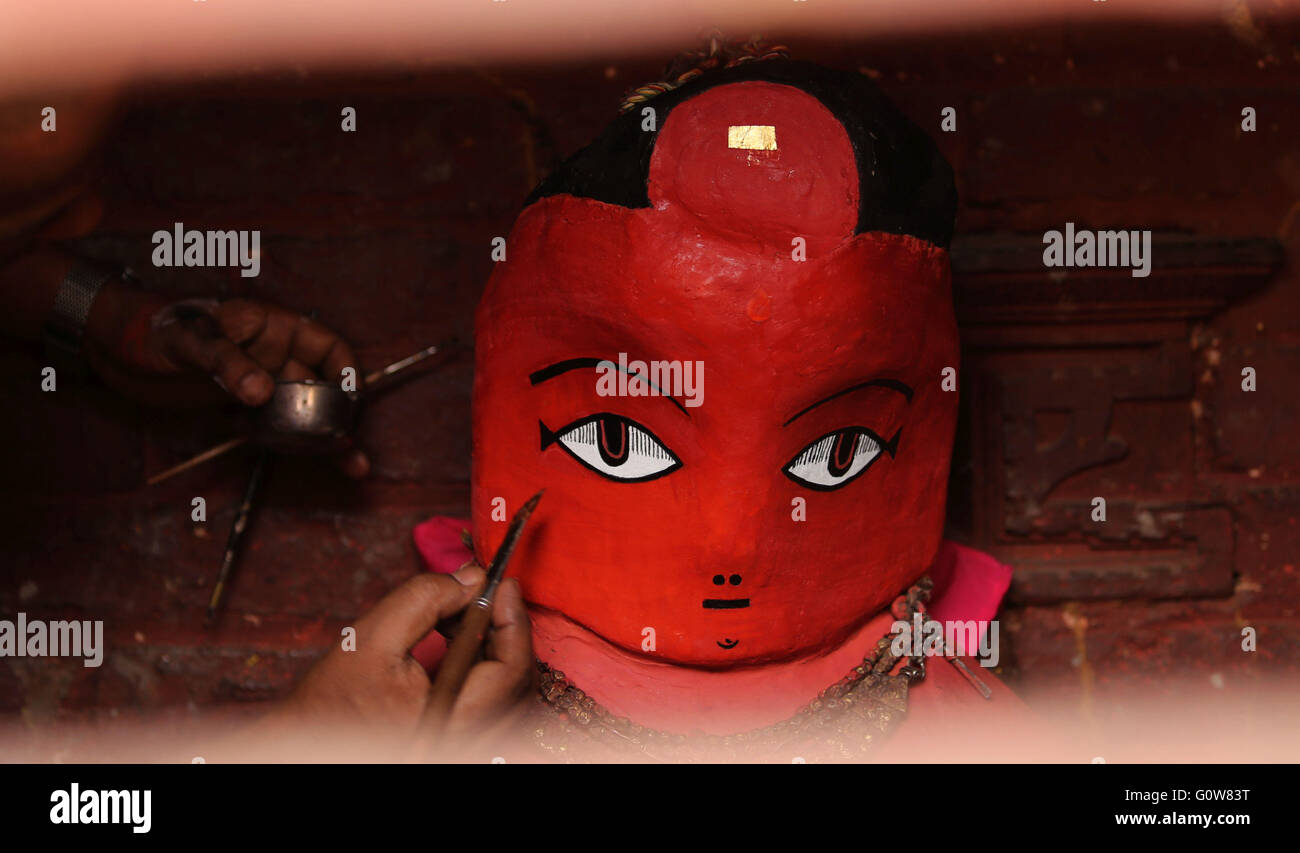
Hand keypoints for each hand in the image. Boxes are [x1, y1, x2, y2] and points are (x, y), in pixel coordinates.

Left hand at [85, 282, 369, 476]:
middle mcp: (271, 355)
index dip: (345, 368)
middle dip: (342, 414)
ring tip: (353, 465)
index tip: (353, 398)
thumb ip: (226, 362)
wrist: (110, 347)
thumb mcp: (188, 339)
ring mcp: (256, 383)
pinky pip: (273, 427)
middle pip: (320, 384)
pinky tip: (314, 464)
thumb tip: (262, 392)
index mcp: (269, 327)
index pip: (324, 343)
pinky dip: (293, 446)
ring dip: (326, 438)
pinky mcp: (238, 409)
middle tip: (352, 444)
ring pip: (302, 410)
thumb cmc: (152, 327)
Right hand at [254, 567, 535, 761]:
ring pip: (508, 688)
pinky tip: (456, 636)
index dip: (513, 619)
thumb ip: (424, 600)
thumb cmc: (331, 703)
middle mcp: (469, 737)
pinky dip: (483, 660)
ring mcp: (466, 740)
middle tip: (484, 590)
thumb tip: (471, 578)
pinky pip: (490, 697)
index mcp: (452, 720)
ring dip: (495, 641)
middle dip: (506, 626)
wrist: (307, 744)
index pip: (512, 669)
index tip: (500, 583)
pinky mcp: (459, 736)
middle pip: (517, 678)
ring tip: (462, 609)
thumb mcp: (370, 638)